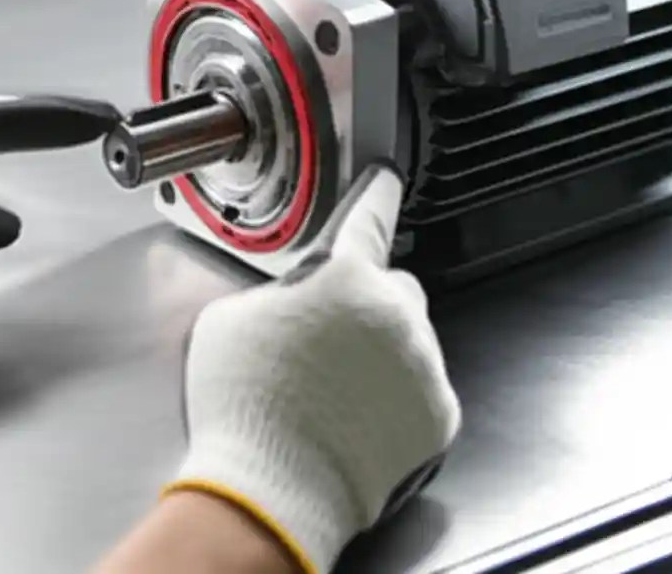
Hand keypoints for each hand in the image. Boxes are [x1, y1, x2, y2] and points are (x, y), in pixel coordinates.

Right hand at [169, 164, 461, 572]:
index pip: (369, 217)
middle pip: (390, 288)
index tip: (387, 181)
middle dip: (364, 305)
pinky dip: (397, 399)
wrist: (272, 490)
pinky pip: (422, 389)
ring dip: (382, 354)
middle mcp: (397, 310)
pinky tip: (357, 419)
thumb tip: (292, 300)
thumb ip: (276, 293)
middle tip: (323, 344)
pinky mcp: (439, 411)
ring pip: (409, 341)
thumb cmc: (246, 406)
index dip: (376, 195)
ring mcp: (424, 362)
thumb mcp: (231, 321)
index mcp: (346, 275)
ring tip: (333, 394)